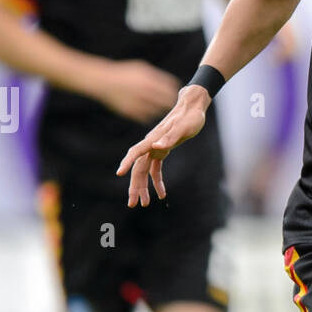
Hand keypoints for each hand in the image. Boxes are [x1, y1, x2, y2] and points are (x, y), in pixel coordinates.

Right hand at [96, 60, 180, 121]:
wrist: (104, 82)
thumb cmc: (125, 74)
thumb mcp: (142, 69)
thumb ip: (157, 77)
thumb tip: (173, 86)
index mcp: (150, 80)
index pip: (171, 88)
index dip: (173, 91)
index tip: (172, 92)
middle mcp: (146, 92)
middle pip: (167, 102)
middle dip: (169, 102)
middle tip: (167, 102)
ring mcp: (139, 103)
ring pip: (158, 111)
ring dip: (158, 109)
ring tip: (152, 104)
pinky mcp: (132, 113)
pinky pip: (147, 117)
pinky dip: (147, 114)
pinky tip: (143, 108)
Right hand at [115, 85, 209, 206]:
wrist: (192, 107)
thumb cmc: (189, 117)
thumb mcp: (183, 127)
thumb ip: (170, 138)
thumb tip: (158, 147)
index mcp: (153, 139)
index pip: (136, 152)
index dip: (127, 162)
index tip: (119, 174)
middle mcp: (150, 145)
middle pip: (138, 168)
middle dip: (135, 186)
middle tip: (133, 204)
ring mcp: (154, 149)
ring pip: (144, 171)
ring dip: (144, 187)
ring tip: (145, 203)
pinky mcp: (161, 151)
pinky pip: (155, 170)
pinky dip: (157, 181)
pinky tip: (161, 194)